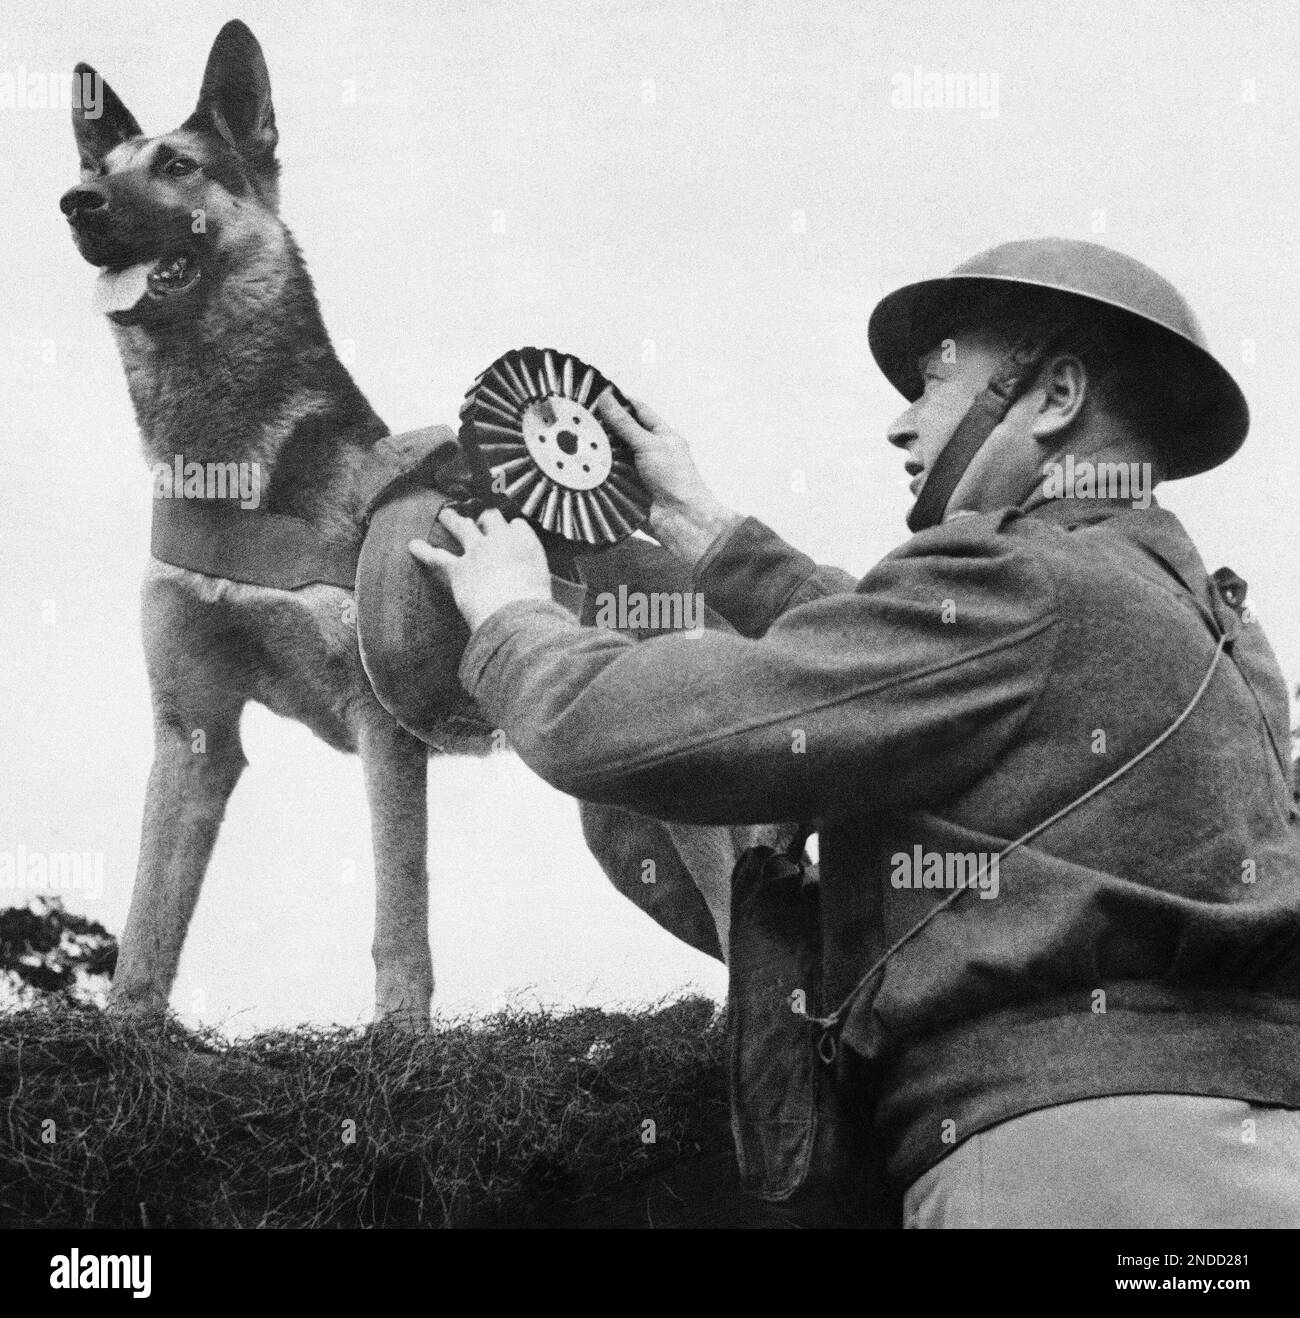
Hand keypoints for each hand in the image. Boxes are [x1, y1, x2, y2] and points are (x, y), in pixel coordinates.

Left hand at [408, 507, 551, 631]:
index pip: (517, 525)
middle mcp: (500, 539)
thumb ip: (533, 575)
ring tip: (445, 514)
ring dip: (452, 519)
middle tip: (478, 518)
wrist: (516, 612)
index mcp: (526, 542)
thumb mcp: (543, 585)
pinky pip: (436, 556)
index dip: (512, 528)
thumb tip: (530, 585)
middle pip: (490, 517)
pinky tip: (413, 545)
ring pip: (461, 526)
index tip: (510, 531)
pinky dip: (423, 551)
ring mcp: (477, 551)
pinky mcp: (458, 568)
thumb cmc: (535, 605)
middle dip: (483, 516)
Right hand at [592, 390, 739, 565]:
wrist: (678, 519)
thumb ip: (625, 423)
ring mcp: (636, 470)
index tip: (597, 392)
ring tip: (572, 435)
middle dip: (602, 426)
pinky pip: (607, 475)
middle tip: (577, 415)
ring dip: (597, 449)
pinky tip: (577, 461)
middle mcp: (648, 451)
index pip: (638, 410)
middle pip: (621, 432)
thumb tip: (607, 398)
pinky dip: (595, 470)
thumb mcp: (649, 444)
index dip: (620, 400)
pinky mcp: (626, 487)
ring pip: (611, 454)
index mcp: (661, 435)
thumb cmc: (675, 478)